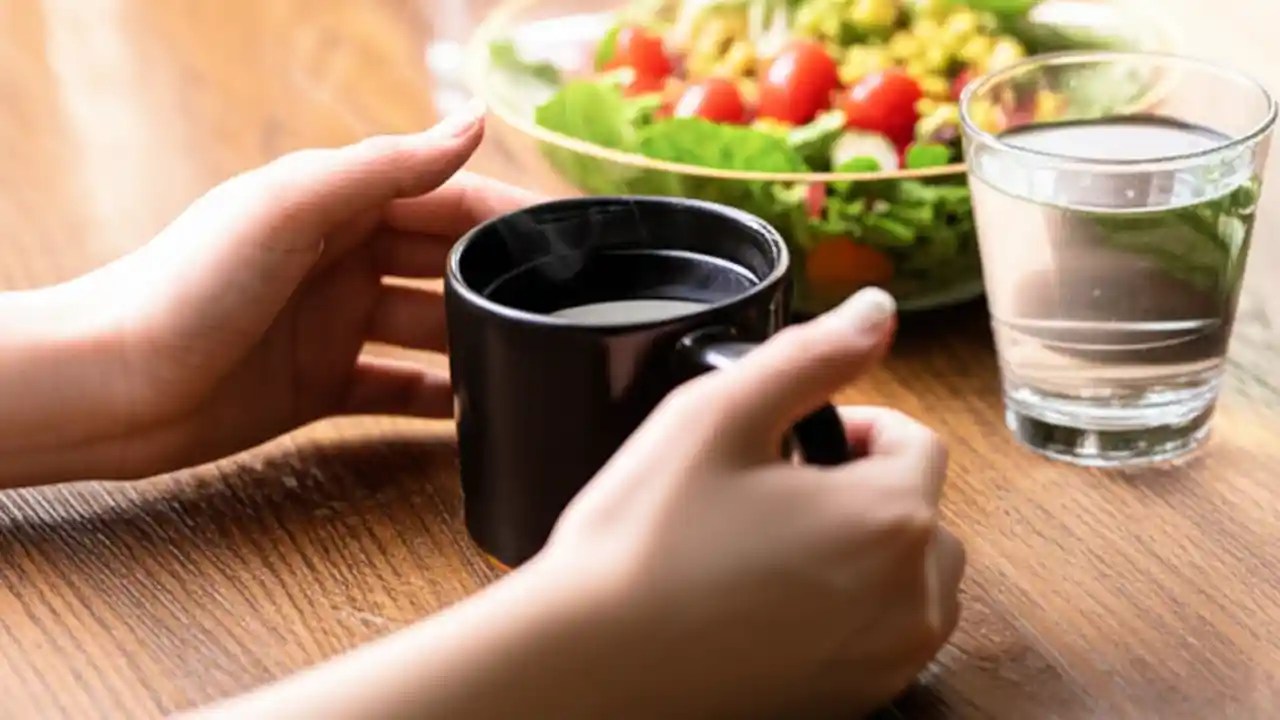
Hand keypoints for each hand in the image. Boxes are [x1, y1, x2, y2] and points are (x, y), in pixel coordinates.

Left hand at [1, 103, 538, 482]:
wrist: (112, 386)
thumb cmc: (187, 285)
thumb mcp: (292, 208)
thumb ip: (386, 167)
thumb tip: (476, 123)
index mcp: (337, 205)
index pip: (444, 199)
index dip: (506, 216)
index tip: (570, 242)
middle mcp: (342, 261)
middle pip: (444, 263)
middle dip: (499, 281)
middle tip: (561, 311)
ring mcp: (334, 325)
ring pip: (430, 328)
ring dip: (475, 341)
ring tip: (530, 360)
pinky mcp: (322, 385)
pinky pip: (400, 389)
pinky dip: (438, 398)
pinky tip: (477, 411)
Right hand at [180, 287, 965, 719]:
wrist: (573, 680)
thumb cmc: (630, 546)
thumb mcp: (707, 420)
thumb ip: (802, 355)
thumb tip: (870, 305)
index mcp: (893, 521)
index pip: (909, 445)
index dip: (834, 429)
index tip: (761, 444)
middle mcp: (908, 603)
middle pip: (908, 516)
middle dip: (842, 489)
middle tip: (738, 496)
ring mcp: (875, 670)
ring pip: (893, 579)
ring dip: (833, 546)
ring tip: (728, 546)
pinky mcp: (833, 714)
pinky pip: (860, 642)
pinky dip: (818, 613)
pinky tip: (729, 603)